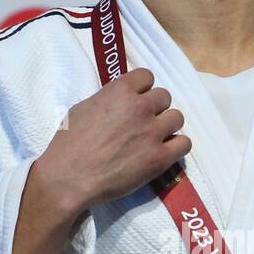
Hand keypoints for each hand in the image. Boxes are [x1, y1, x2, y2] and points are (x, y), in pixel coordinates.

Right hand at [35, 67, 190, 217]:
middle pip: (164, 97)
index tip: (136, 100)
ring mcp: (152, 132)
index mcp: (120, 91)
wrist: (69, 177)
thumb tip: (119, 103)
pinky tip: (165, 151)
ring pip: (177, 118)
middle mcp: (140, 107)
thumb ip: (107, 100)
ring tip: (154, 138)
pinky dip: (177, 146)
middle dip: (155, 108)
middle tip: (143, 123)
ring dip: (167, 126)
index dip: (142, 90)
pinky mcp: (160, 157)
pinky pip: (184, 143)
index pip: (146, 76)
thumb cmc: (68, 143)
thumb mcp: (83, 108)